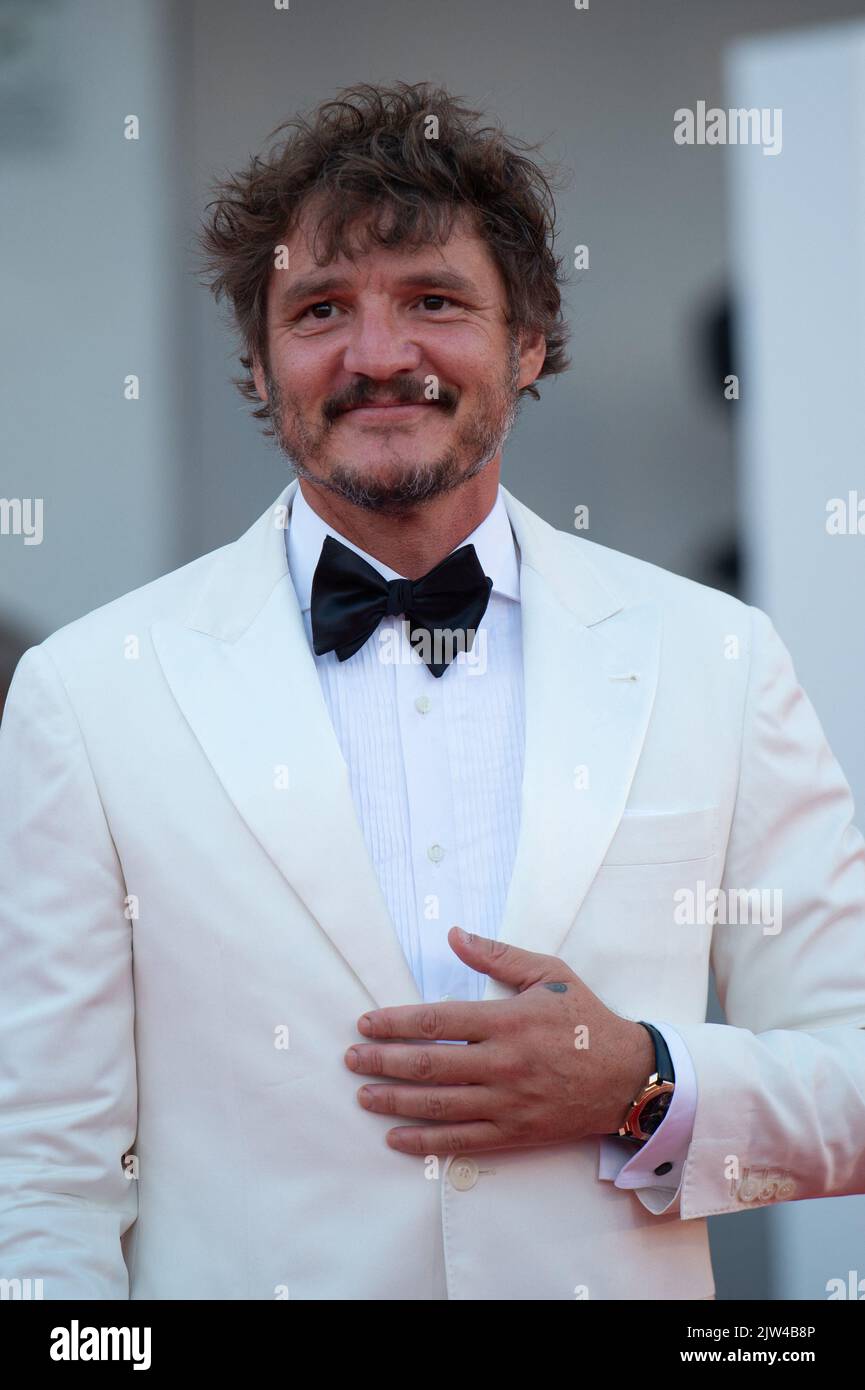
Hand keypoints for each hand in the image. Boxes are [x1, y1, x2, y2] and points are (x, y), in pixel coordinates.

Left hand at [343, 927, 653, 1154]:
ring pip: (440, 1105)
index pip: (438, 1021)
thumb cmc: (585, 1019)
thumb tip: (453, 934)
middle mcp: (504, 1063)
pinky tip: (396, 1137)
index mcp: (508, 1020)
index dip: (396, 1022)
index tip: (366, 1022)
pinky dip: (425, 1141)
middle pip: (430, 1065)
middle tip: (351, 1058)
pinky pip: (462, 1140)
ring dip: (395, 1101)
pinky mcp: (515, 1133)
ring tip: (364, 1095)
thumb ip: (497, 955)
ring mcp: (508, 1103)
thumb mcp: (548, 974)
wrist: (628, 1076)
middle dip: (383, 1062)